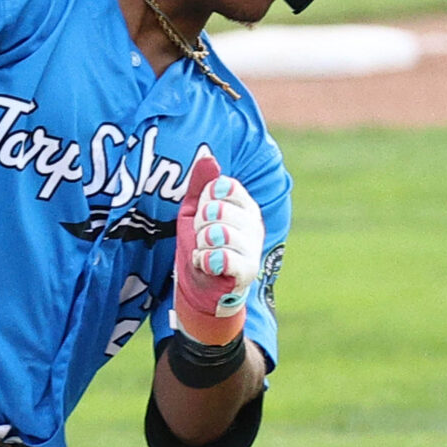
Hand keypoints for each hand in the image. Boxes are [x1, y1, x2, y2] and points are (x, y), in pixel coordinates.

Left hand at [171, 153, 264, 347]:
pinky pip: (222, 257)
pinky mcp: (246, 271)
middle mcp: (253, 223)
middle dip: (199, 225)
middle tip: (202, 238)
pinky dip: (205, 260)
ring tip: (204, 251)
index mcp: (243, 205)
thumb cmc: (200, 245)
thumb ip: (200, 184)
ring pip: (217, 233)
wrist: (201, 287)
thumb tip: (209, 158)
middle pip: (216, 209)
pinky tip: (204, 262)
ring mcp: (252, 247)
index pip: (222, 187)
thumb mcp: (193, 210)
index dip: (204, 200)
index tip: (202, 213)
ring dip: (201, 244)